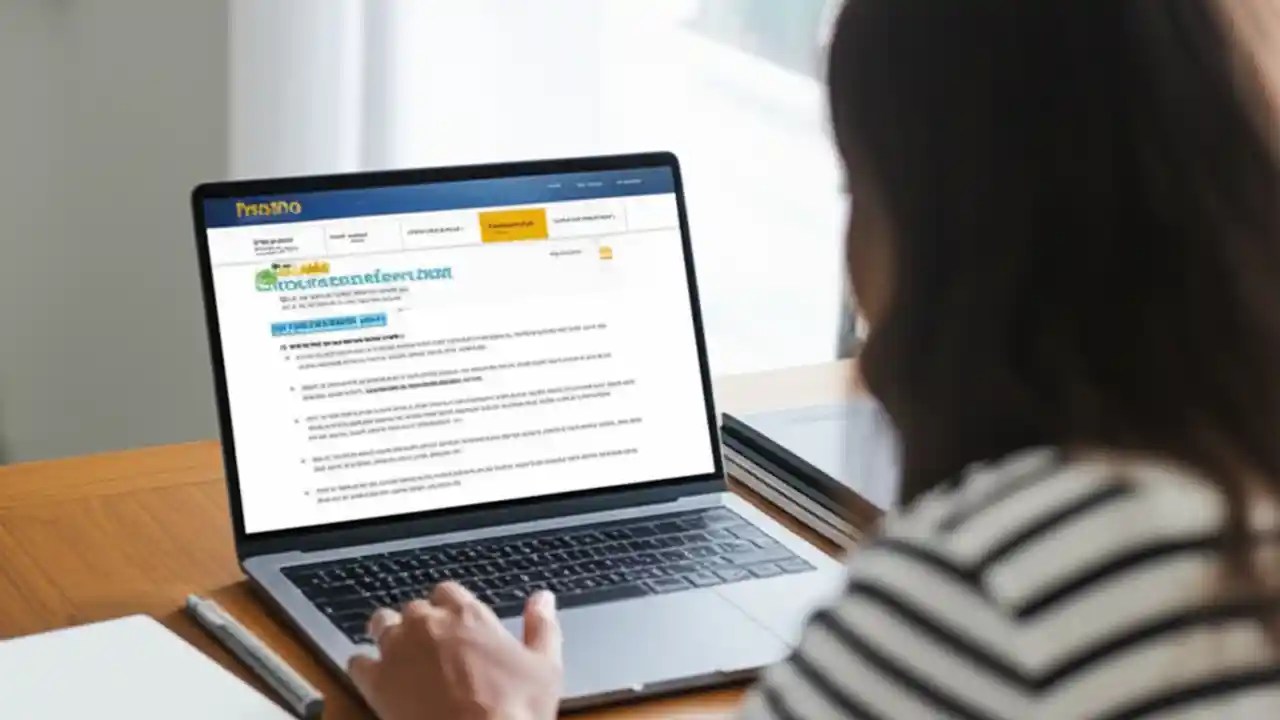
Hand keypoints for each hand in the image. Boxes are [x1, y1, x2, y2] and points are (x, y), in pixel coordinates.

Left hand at [348, 582, 562, 719]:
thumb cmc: (515, 710)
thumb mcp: (545, 666)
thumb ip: (542, 626)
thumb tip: (543, 599)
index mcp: (468, 615)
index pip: (447, 590)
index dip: (449, 605)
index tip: (455, 620)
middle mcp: (428, 623)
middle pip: (414, 607)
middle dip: (421, 621)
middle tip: (432, 642)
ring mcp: (398, 651)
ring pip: (382, 624)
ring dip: (390, 632)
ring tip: (401, 651)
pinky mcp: (376, 682)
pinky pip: (357, 662)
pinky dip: (364, 665)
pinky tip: (374, 675)